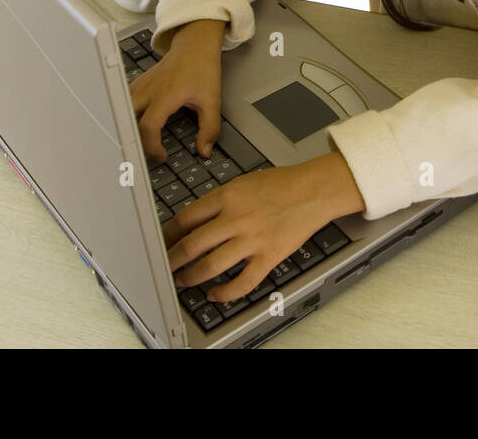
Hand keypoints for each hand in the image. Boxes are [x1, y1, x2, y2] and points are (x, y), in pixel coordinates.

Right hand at [130, 20, 224, 159]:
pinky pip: (126, 103)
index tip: (162, 155)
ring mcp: (141, 86)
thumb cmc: (202, 68)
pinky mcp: (138, 84)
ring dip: (130, 128)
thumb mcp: (212, 101)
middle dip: (135, 140)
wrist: (195, 46)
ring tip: (142, 142)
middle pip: (129, 120)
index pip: (148, 126)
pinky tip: (138, 126)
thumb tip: (204, 150)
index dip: (152, 146)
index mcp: (166, 95)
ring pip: (124, 111)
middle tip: (147, 153)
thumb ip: (209, 129)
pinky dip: (129, 117)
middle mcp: (149, 90)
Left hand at [164, 153, 364, 301]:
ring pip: (210, 265)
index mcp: (227, 195)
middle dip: (172, 260)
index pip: (185, 218)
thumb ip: (220, 202)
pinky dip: (225, 293)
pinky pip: (243, 282)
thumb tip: (196, 221)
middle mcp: (236, 218)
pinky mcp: (269, 256)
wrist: (314, 189)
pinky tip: (216, 294)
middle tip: (165, 266)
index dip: (168, 234)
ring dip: (192, 277)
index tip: (163, 242)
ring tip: (184, 281)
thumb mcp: (243, 182)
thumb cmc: (283, 184)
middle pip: (191, 245)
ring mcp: (252, 239)